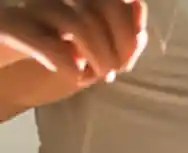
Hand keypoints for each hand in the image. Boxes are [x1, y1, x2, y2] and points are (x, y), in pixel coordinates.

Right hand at [0, 0, 146, 83]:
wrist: (2, 73)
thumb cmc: (51, 58)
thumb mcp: (91, 53)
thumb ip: (120, 42)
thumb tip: (140, 32)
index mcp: (76, 2)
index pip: (115, 3)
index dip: (130, 31)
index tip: (127, 62)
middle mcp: (54, 0)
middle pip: (101, 7)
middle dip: (120, 44)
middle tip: (114, 72)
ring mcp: (29, 11)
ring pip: (77, 23)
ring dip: (98, 57)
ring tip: (96, 76)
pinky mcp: (9, 29)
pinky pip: (46, 42)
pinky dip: (68, 62)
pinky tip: (74, 74)